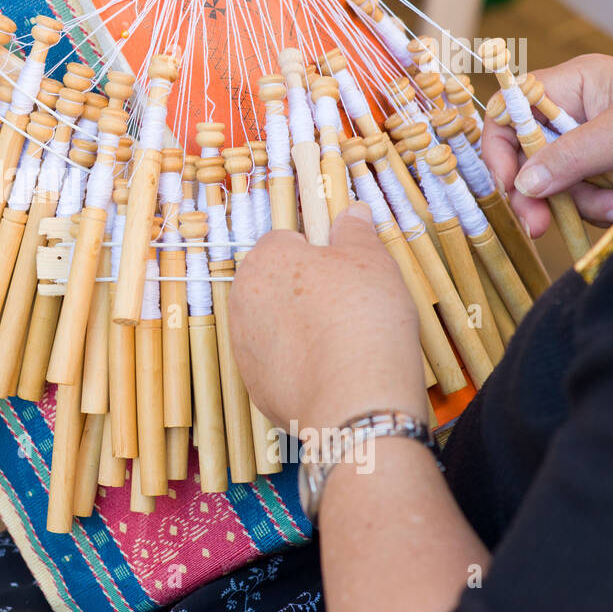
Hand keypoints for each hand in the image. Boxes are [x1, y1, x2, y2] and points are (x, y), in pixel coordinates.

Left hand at [228, 203, 426, 434]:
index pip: (284, 241)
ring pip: (274, 325)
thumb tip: (350, 213)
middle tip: (346, 305)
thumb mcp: (371, 259)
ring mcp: (243, 346)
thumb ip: (355, 231)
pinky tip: (329, 370)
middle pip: (275, 284)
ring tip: (340, 341)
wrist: (354, 399)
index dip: (317, 253)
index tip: (343, 270)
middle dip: (304, 291)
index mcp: (264, 259)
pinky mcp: (254, 385)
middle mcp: (241, 300)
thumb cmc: (362, 317)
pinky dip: (298, 366)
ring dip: (299, 328)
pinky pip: (277, 365)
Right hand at [483, 54, 612, 237]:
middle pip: (526, 157)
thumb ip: (571, 155)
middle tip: (538, 225)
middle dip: (537, 191)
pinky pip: (578, 201)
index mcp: (574, 86)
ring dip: (581, 203)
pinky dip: (600, 210)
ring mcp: (589, 149)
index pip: (511, 111)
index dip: (499, 146)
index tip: (507, 183)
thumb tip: (522, 183)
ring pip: (552, 185)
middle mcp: (574, 116)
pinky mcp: (604, 178)